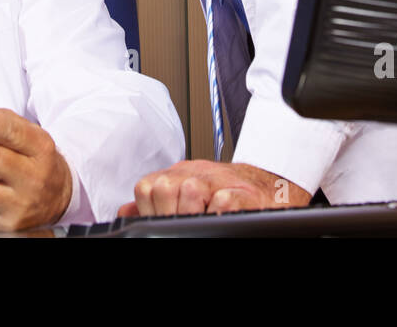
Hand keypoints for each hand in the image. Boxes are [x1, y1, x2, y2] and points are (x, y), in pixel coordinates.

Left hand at [117, 160, 310, 216]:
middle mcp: (197, 174)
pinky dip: (218, 213)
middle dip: (167, 211)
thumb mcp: (187, 191)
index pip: (147, 186)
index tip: (158, 220)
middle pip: (163, 188)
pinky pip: (222, 202)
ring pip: (189, 190)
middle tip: (180, 222)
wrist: (270, 187)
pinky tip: (219, 217)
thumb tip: (126, 211)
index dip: (149, 208)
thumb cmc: (229, 192)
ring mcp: (220, 182)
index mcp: (180, 174)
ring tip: (200, 218)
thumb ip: (156, 201)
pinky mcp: (242, 195)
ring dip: (192, 211)